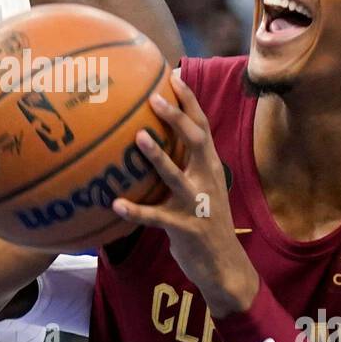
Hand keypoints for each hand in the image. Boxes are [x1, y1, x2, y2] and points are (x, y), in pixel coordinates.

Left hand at [111, 70, 257, 316]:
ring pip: (176, 177)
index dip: (189, 101)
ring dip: (158, 157)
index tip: (174, 75)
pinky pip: (157, 218)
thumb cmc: (205, 223)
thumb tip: (150, 140)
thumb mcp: (200, 189)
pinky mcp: (185, 229)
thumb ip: (183, 166)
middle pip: (196, 142)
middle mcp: (207, 181)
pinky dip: (136, 211)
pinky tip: (116, 204)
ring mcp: (197, 205)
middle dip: (177, 118)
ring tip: (138, 139)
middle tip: (154, 98)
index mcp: (210, 168)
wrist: (225, 267)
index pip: (202, 127)